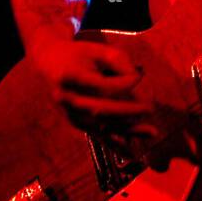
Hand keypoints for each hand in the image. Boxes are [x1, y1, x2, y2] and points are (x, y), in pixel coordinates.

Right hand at [31, 37, 149, 137]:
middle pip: (100, 110)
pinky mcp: (74, 124)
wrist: (50, 63)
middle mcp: (66, 99)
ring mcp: (68, 114)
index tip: (140, 76)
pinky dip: (115, 143)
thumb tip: (139, 82)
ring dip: (127, 130)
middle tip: (151, 107)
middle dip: (128, 111)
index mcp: (69, 76)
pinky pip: (97, 135)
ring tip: (151, 132)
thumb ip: (121, 62)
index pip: (101, 86)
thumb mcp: (100, 50)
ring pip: (100, 126)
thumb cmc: (82, 54)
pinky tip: (131, 150)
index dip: (123, 84)